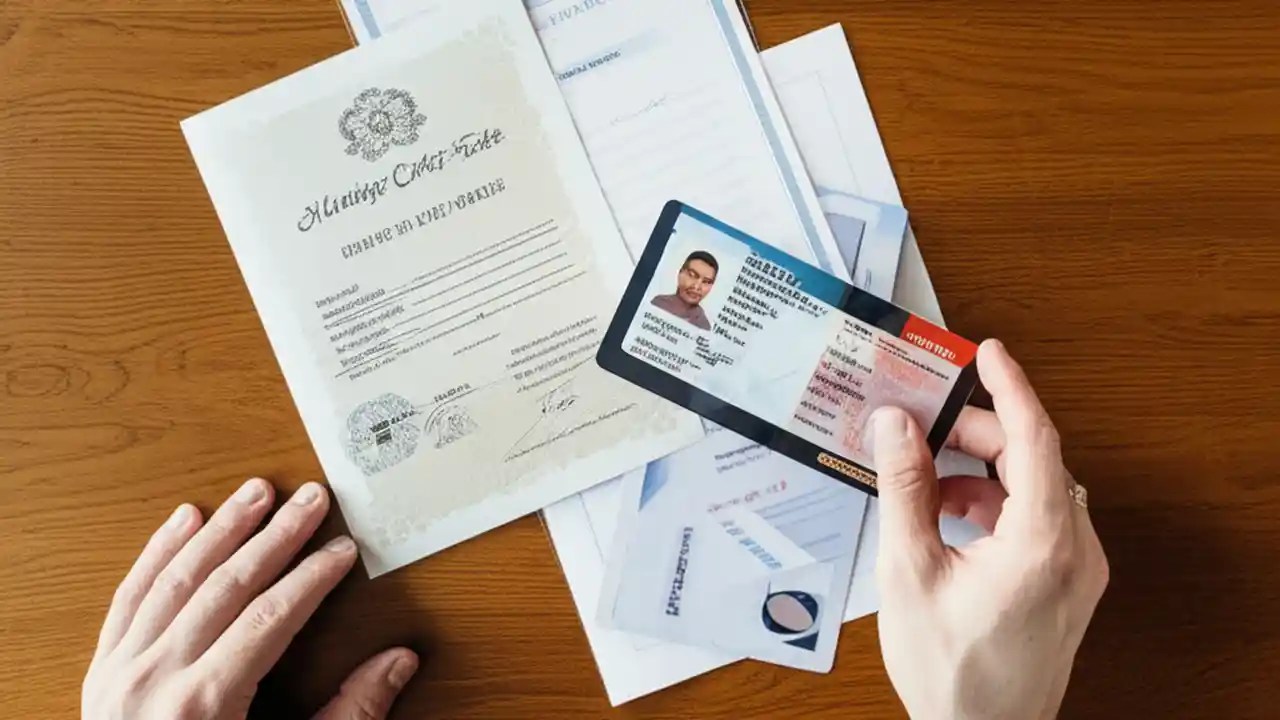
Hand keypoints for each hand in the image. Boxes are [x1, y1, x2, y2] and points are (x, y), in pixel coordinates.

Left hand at [83, 479, 417, 719]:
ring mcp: (122, 673)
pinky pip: (128, 598)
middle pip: (227, 586)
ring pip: (175, 579)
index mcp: (207, 703)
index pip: (273, 616)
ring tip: (254, 492)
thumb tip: (398, 662)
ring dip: (219, 530)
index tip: (344, 550)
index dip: (313, 577)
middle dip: (275, 536)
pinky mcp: (102, 674)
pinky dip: (155, 554)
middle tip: (310, 498)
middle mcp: (158, 679)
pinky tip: (181, 521)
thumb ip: (347, 716)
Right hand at [872, 339, 1107, 719]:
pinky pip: (1038, 519)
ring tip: (926, 482)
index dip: (1010, 387)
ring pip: (1035, 488)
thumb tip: (897, 427)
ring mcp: (1078, 569)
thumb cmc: (950, 671)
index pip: (1034, 438)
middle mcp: (1074, 550)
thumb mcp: (909, 571)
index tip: (987, 352)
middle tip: (926, 422)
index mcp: (1041, 543)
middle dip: (979, 434)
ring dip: (982, 472)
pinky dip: (994, 504)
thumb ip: (903, 489)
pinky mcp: (1068, 583)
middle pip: (1034, 459)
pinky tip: (948, 517)